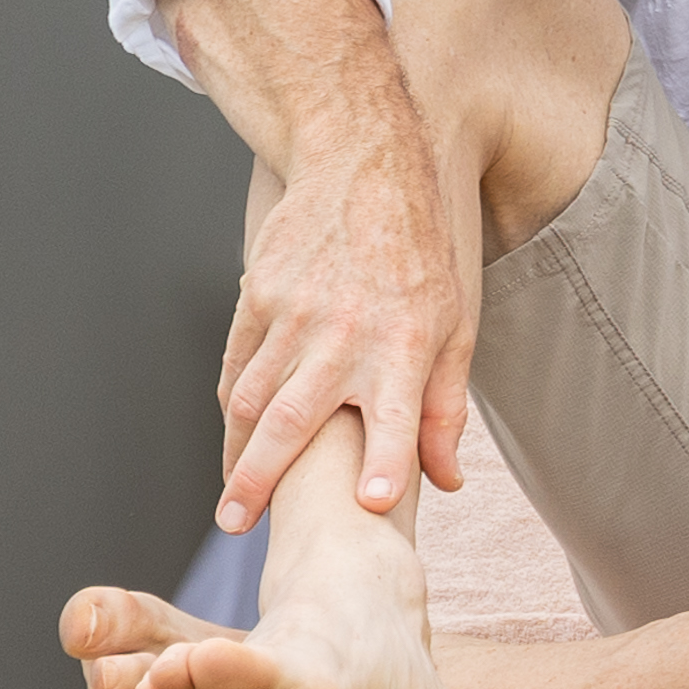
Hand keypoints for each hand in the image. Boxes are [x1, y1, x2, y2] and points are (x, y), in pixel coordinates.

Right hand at [167, 0, 473, 531]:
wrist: (368, 163)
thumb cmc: (423, 254)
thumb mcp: (455, 324)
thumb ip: (445, 407)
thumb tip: (448, 480)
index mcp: (406, 343)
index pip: (399, 417)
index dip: (390, 462)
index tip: (373, 503)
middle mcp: (347, 334)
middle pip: (295, 421)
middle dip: (261, 479)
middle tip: (238, 524)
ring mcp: (296, 313)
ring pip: (252, 398)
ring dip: (238, 451)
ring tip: (234, 497)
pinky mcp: (261, 294)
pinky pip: (237, 363)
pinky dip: (233, 403)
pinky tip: (236, 433)